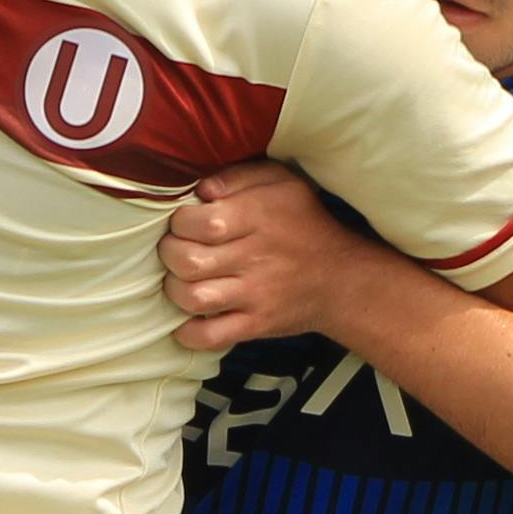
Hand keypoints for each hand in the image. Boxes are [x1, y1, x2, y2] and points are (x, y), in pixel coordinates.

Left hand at [162, 161, 379, 353]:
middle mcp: (255, 257)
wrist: (342, 278)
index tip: (184, 222)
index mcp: (257, 216)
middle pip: (188, 261)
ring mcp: (255, 295)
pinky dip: (189, 333)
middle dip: (170, 254)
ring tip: (182, 279)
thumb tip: (201, 189)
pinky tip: (187, 319)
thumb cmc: (304, 222)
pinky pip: (211, 337)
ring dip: (175, 289)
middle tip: (177, 249)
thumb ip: (238, 177)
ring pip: (193, 298)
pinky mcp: (256, 325)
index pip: (199, 222)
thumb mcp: (281, 182)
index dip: (180, 222)